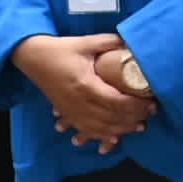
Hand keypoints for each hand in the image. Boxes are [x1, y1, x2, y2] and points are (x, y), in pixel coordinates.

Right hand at [11, 32, 155, 149]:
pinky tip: (114, 138)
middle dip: (134, 118)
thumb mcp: (85, 42)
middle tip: (150, 113)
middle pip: (112, 118)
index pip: (117, 102)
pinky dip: (102, 136)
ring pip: (101, 129)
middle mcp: (79, 102)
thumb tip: (132, 44)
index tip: (151, 102)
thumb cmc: (59, 50)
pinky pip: (87, 131)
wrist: (32, 58)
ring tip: (138, 126)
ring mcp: (71, 111)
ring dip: (121, 130)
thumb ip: (109, 43)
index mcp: (85, 84)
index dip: (136, 105)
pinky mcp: (67, 114)